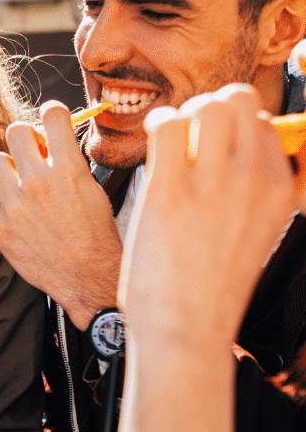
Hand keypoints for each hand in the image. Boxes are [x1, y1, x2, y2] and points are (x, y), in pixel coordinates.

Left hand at [0, 102, 121, 329]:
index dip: (52, 113)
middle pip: (16, 131)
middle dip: (25, 139)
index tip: (50, 122)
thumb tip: (52, 141)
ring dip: (5, 167)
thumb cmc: (97, 236)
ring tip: (17, 183)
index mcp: (70, 169)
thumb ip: (71, 164)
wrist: (89, 279)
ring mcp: (16, 204)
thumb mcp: (95, 191)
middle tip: (31, 155)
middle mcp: (40, 182)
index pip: (53, 114)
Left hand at [113, 86, 304, 431]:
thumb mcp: (257, 234)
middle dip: (211, 106)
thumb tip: (239, 155)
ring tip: (169, 135)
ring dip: (183, 113)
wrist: (185, 328)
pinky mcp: (171, 190)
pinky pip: (167, 126)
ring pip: (206, 106)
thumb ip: (256, 193)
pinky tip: (151, 143)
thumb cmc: (210, 286)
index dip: (237, 122)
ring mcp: (215, 183)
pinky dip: (156, 124)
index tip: (215, 138)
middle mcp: (256, 180)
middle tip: (191, 129)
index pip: (268, 123)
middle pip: (240, 103)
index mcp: (281, 191)